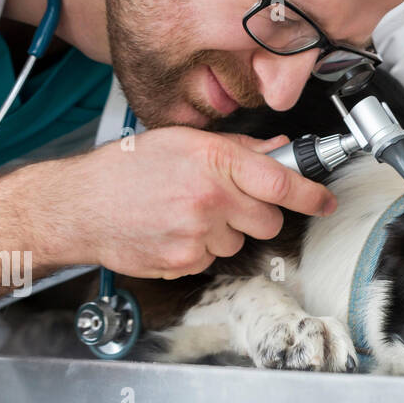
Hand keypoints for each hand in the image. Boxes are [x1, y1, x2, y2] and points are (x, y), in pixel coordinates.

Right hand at [47, 127, 337, 278]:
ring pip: (239, 241)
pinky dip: (200, 249)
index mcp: (215, 161)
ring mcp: (197, 234)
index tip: (326, 201)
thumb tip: (278, 152)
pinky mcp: (183, 261)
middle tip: (226, 200)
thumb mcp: (184, 141)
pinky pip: (212, 259)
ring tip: (187, 212)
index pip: (281, 182)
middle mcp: (210, 198)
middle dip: (256, 213)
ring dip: (225, 231)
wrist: (76, 207)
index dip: (312, 195)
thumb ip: (238, 148)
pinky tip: (174, 230)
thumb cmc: (125, 168)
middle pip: (268, 220)